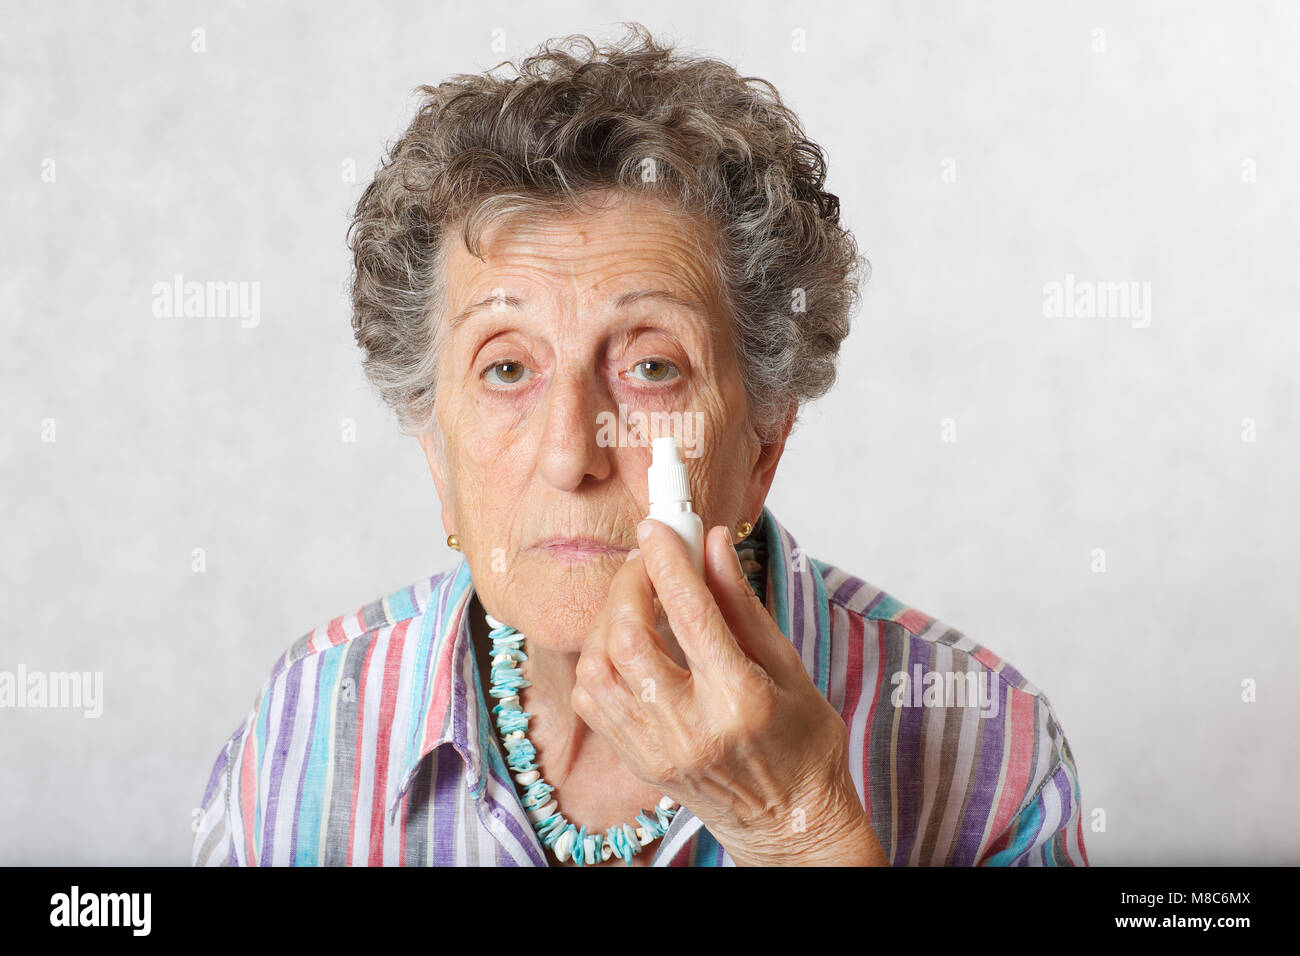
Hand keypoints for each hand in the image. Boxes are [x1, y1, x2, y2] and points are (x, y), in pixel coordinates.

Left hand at [570, 518, 886, 865]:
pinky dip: (597, 658)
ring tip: (637, 601)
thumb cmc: (803, 743)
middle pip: (630, 638)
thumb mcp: (788, 666)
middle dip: (631, 585)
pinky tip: (624, 643)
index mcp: (741, 701)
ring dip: (608, 620)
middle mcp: (691, 729)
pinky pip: (591, 698)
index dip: (670, 560)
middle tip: (649, 561)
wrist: (790, 824)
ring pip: (598, 667)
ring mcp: (656, 750)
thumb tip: (713, 542)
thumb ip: (742, 602)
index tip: (661, 527)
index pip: (692, 613)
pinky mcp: (636, 761)